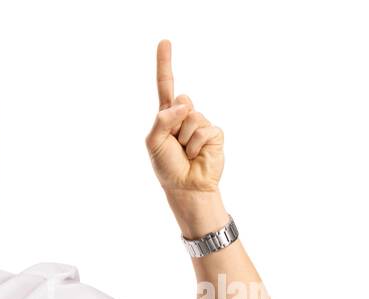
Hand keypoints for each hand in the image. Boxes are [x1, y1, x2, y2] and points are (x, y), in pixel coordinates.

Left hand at [145, 40, 223, 196]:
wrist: (186, 188)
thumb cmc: (167, 167)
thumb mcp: (154, 142)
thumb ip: (162, 120)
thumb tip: (183, 104)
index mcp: (167, 116)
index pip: (166, 85)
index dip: (165, 64)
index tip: (164, 41)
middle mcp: (185, 115)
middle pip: (180, 100)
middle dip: (173, 123)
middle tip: (175, 144)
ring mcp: (201, 123)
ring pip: (191, 117)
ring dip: (184, 139)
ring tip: (185, 153)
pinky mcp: (215, 133)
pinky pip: (203, 130)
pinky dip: (195, 145)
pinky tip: (196, 155)